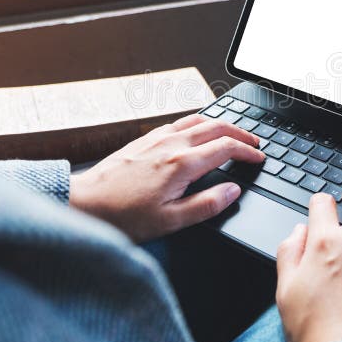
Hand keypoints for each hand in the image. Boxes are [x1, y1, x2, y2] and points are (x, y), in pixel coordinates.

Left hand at [69, 114, 264, 241]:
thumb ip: (206, 205)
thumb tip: (231, 191)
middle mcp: (171, 144)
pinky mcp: (145, 139)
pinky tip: (198, 132)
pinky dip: (199, 123)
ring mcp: (156, 138)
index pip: (226, 148)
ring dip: (221, 124)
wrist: (83, 202)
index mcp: (182, 164)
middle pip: (216, 126)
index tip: (259, 158)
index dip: (248, 152)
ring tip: (233, 133)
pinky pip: (180, 122)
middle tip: (254, 142)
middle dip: (240, 132)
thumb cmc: (122, 216)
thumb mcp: (170, 221)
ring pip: (198, 119)